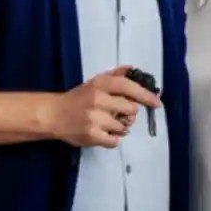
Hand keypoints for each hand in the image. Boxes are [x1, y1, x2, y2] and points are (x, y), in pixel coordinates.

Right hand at [46, 65, 161, 147]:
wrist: (54, 115)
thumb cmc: (78, 98)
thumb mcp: (95, 82)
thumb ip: (115, 75)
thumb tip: (133, 69)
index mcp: (100, 84)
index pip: (128, 87)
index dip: (145, 95)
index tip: (156, 103)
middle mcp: (98, 100)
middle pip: (131, 109)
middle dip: (128, 113)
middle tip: (118, 113)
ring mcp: (95, 119)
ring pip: (124, 127)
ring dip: (120, 127)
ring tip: (107, 123)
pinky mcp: (92, 136)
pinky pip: (115, 141)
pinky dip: (112, 139)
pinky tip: (103, 133)